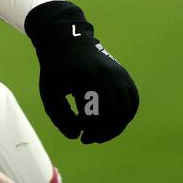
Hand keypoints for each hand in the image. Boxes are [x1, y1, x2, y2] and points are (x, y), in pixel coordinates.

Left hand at [24, 0, 138, 143]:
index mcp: (86, 78)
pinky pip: (133, 101)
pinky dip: (126, 116)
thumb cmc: (56, 71)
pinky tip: (112, 124)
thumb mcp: (50, 94)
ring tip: (100, 135)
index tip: (79, 135)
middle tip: (88, 139)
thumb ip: (60, 118)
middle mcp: (106, 75)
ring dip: (115, 128)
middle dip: (101, 133)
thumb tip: (77, 136)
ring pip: (126, 111)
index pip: (95, 115)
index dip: (89, 130)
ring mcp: (118, 74)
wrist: (69, 43)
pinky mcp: (124, 76)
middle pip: (112, 115)